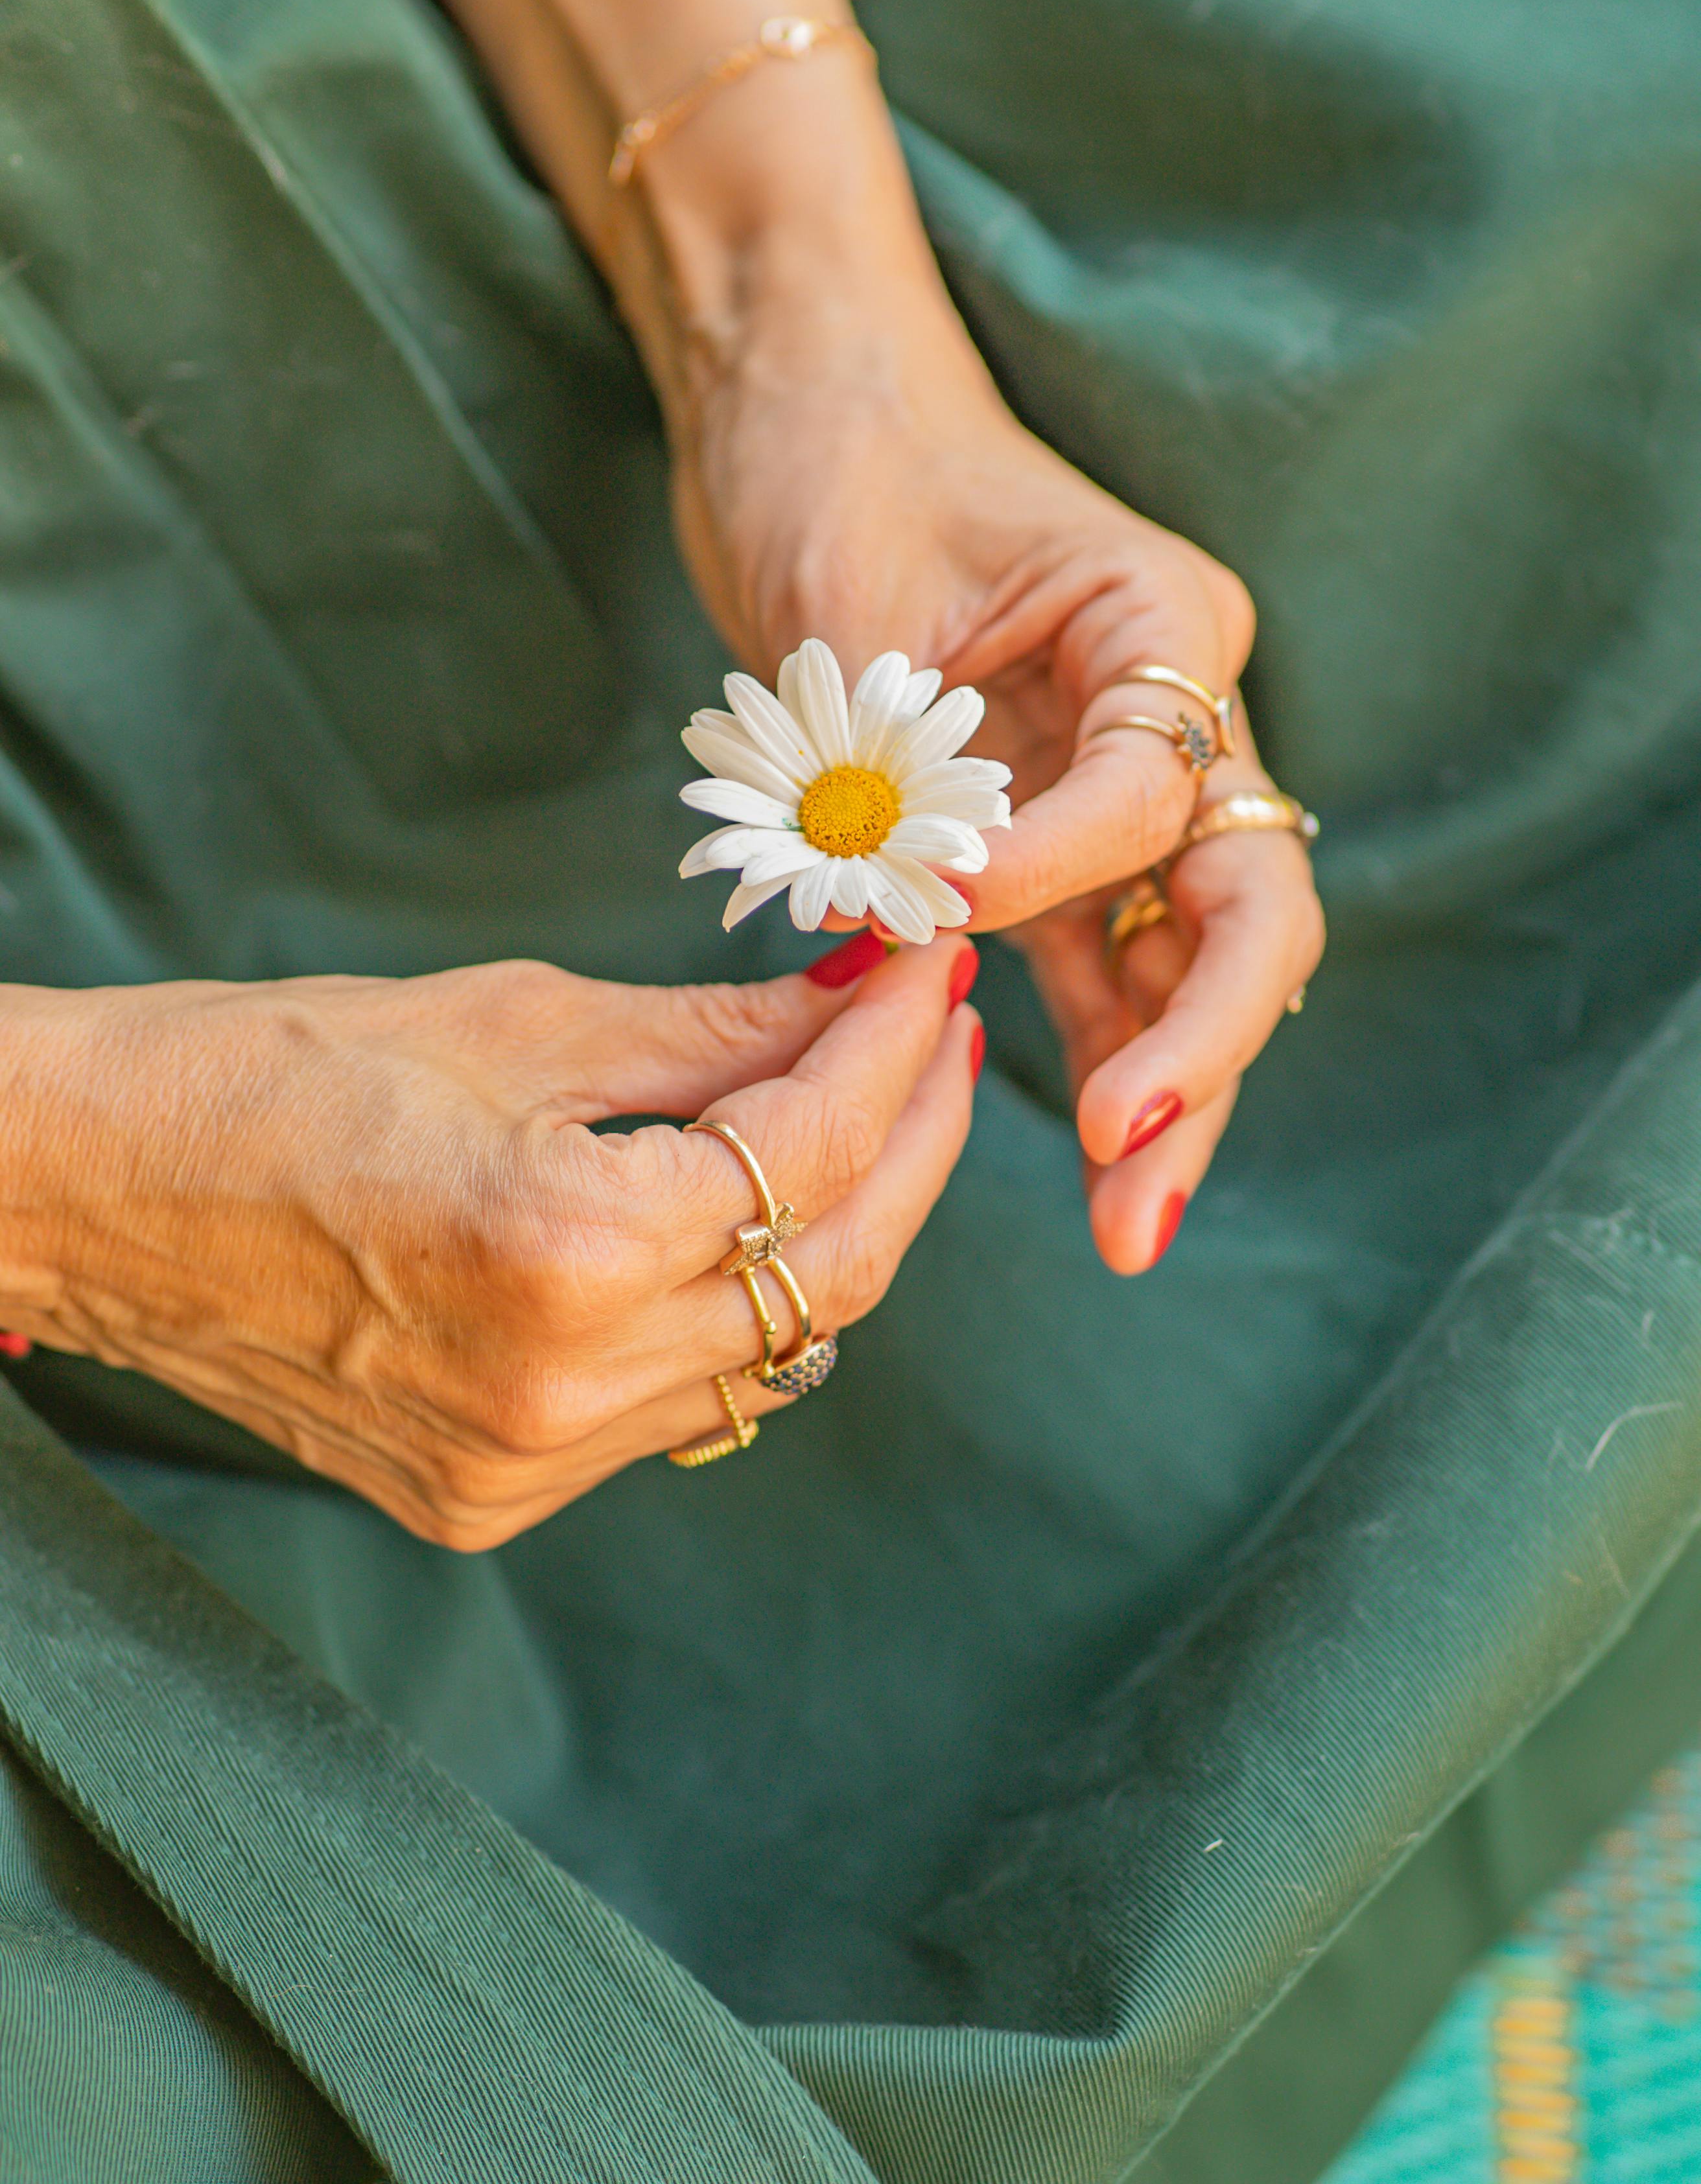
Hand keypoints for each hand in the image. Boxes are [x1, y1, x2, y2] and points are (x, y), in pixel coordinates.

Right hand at [0, 944, 978, 1545]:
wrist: (96, 1190)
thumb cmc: (276, 1072)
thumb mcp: (518, 1020)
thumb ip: (718, 1032)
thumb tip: (861, 998)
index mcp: (567, 1249)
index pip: (811, 1150)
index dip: (896, 1046)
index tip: (933, 969)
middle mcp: (563, 1390)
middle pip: (832, 1272)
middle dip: (909, 1141)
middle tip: (936, 1039)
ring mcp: (528, 1465)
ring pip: (773, 1354)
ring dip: (832, 1229)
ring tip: (851, 1113)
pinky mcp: (491, 1497)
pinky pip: (679, 1405)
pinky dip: (730, 1311)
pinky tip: (730, 1222)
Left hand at [669, 249, 1323, 1273]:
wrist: (798, 409)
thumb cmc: (835, 462)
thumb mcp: (863, 607)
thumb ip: (907, 772)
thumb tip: (901, 936)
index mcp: (1161, 622)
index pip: (1158, 790)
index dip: (1060, 868)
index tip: (945, 902)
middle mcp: (1174, 709)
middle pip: (1238, 907)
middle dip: (1198, 1051)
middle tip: (1129, 1170)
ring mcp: (1122, 781)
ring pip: (1181, 960)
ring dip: (1161, 1089)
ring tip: (1125, 1227)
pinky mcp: (1051, 834)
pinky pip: (1098, 960)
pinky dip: (1091, 1049)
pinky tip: (1081, 1157)